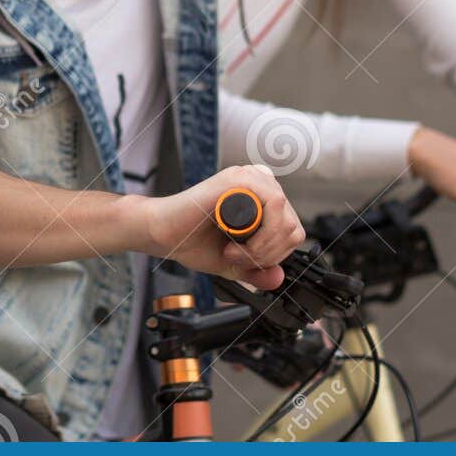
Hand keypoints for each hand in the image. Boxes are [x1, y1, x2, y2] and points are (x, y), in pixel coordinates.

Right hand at [142, 165, 304, 290]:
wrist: (162, 234)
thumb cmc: (191, 241)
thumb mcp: (234, 263)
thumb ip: (258, 271)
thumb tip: (279, 277)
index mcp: (260, 199)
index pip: (292, 230)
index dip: (276, 255)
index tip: (249, 263)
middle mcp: (258, 184)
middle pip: (292, 227)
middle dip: (268, 255)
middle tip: (237, 260)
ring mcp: (248, 178)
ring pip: (285, 219)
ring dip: (262, 248)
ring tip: (233, 254)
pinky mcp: (237, 180)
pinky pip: (273, 205)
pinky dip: (260, 237)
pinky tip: (233, 247)